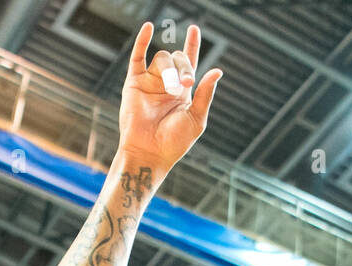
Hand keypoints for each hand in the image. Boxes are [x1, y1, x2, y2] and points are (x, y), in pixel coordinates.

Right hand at [116, 22, 221, 171]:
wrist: (150, 151)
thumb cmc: (174, 142)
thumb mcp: (196, 118)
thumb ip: (205, 94)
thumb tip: (217, 71)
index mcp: (183, 92)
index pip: (189, 62)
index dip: (192, 45)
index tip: (194, 29)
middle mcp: (166, 84)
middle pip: (178, 59)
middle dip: (185, 68)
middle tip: (187, 84)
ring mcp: (150, 82)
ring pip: (162, 58)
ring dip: (170, 70)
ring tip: (171, 89)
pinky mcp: (134, 82)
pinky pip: (137, 56)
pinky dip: (142, 40)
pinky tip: (149, 27)